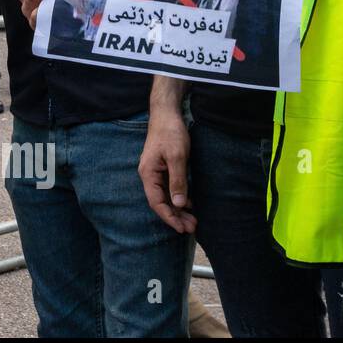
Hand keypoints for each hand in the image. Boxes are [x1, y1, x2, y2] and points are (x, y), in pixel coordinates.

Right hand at [138, 109, 196, 233]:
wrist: (167, 114)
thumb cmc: (171, 133)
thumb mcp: (177, 157)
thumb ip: (177, 181)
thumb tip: (178, 204)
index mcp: (148, 174)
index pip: (156, 202)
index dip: (169, 217)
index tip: (182, 228)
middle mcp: (149, 175)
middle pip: (161, 202)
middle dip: (176, 216)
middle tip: (192, 228)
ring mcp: (156, 172)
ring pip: (166, 196)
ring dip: (178, 209)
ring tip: (193, 220)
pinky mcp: (163, 168)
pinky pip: (169, 188)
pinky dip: (179, 198)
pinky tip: (190, 203)